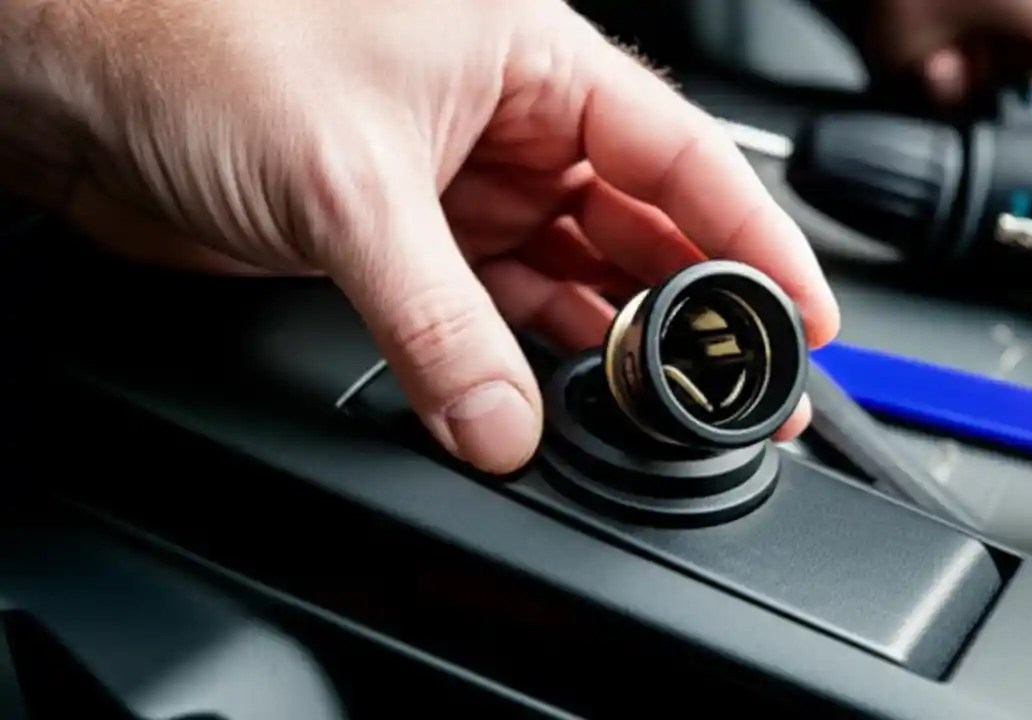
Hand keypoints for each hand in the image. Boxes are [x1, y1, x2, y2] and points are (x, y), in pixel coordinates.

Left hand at [0, 0, 839, 473]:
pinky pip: (492, 309)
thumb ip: (438, 318)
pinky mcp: (405, 237)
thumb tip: (500, 418)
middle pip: (636, 225)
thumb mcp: (351, 182)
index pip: (680, 155)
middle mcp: (507, 122)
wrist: (78, 74)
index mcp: (532, 59)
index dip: (752, 236)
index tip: (802, 311)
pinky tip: (553, 397)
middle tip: (743, 386)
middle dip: (692, 308)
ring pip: (567, 275)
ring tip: (662, 405)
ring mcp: (459, 185)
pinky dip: (522, 356)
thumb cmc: (201, 38)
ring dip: (609, 343)